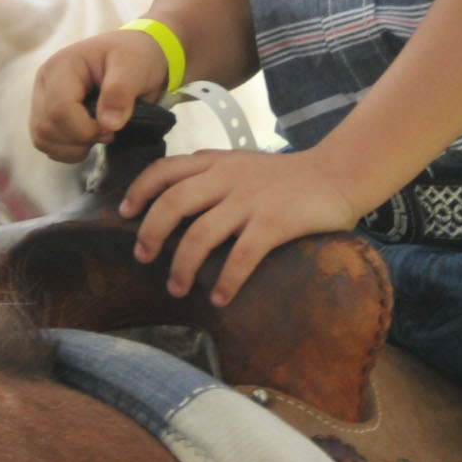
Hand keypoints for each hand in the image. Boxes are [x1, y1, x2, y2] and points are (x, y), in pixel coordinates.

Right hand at [27, 26, 172, 162]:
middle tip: (108, 130)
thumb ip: (121, 91)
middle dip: (80, 139)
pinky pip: (46, 144)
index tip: (112, 127)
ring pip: (43, 139)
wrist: (133, 57)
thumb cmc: (134, 57)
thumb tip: (108, 124)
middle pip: (47, 127)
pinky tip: (87, 139)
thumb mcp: (135, 66)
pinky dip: (68, 150)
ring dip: (73, 147)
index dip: (85, 129)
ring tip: (98, 133)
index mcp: (62, 66)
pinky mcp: (46, 114)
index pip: (59, 110)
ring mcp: (42, 99)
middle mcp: (44, 82)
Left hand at [123, 148, 365, 306]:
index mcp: (216, 163)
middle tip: (143, 258)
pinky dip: (226, 281)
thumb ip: (211, 174)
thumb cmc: (287, 177)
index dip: (139, 191)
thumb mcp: (242, 164)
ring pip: (200, 234)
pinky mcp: (275, 222)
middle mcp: (227, 178)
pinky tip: (219, 299)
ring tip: (176, 288)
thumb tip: (174, 198)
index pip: (164, 169)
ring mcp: (250, 200)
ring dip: (182, 266)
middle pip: (172, 203)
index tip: (124, 213)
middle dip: (151, 233)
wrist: (337, 174)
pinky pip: (241, 256)